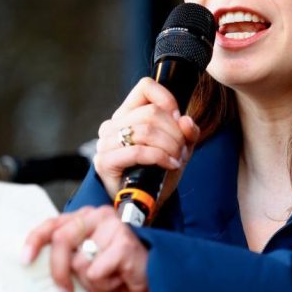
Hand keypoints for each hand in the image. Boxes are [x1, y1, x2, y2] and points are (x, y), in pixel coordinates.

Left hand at [23, 206, 151, 291]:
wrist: (153, 287)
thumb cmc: (120, 275)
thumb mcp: (85, 268)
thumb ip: (66, 260)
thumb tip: (38, 265)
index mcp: (87, 219)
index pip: (53, 223)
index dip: (35, 240)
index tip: (25, 259)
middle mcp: (99, 216)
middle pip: (61, 239)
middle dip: (58, 271)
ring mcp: (113, 226)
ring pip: (79, 261)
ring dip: (91, 283)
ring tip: (109, 280)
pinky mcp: (124, 242)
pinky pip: (95, 271)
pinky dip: (105, 285)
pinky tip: (120, 280)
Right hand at [94, 77, 199, 205]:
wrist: (146, 204)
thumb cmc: (159, 173)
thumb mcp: (179, 149)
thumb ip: (186, 133)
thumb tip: (186, 121)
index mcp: (128, 114)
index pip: (146, 87)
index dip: (168, 100)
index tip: (179, 121)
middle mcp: (113, 125)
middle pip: (151, 112)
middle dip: (174, 133)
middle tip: (182, 150)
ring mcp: (106, 143)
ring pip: (145, 131)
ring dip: (169, 146)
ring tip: (177, 159)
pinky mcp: (105, 161)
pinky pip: (137, 151)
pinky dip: (159, 157)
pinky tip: (170, 165)